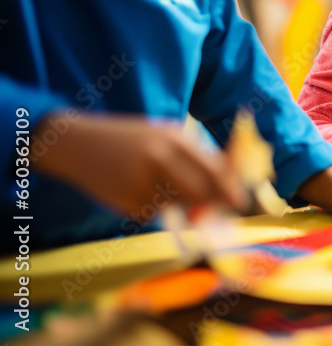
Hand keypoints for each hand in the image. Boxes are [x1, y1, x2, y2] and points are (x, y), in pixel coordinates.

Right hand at [34, 114, 246, 215]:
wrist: (76, 143)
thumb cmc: (131, 138)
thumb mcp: (164, 135)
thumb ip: (194, 157)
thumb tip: (227, 184)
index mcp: (173, 138)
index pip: (212, 169)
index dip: (229, 188)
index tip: (239, 201)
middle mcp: (158, 159)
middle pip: (200, 193)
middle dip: (212, 204)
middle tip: (216, 211)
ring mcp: (140, 182)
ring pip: (178, 206)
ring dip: (179, 204)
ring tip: (156, 184)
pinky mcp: (126, 202)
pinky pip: (154, 213)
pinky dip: (153, 207)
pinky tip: (135, 189)